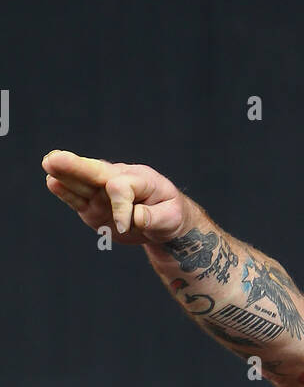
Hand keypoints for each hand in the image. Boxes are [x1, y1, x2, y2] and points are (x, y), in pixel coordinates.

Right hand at [42, 150, 188, 244]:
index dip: (120, 208)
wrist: (165, 223)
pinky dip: (66, 193)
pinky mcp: (93, 208)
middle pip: (94, 172)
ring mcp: (102, 194)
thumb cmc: (170, 215)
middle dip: (75, 166)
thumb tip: (135, 218)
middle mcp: (116, 180)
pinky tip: (52, 182)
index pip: (120, 188)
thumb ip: (155, 218)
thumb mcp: (171, 218)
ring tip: (49, 164)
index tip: (125, 227)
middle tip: (54, 159)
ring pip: (81, 183)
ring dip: (65, 175)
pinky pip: (78, 200)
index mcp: (138, 178)